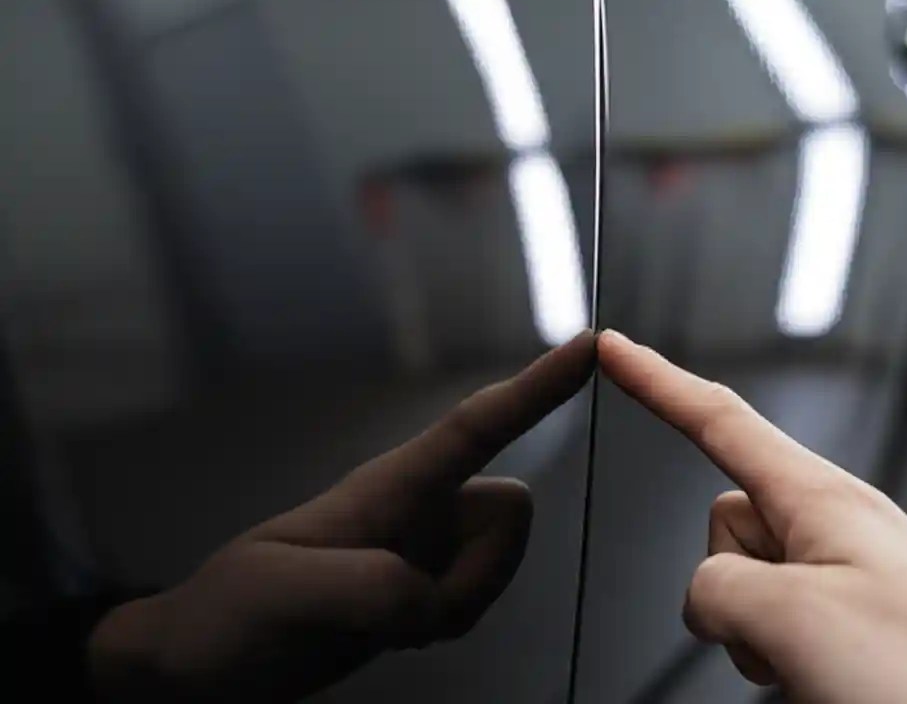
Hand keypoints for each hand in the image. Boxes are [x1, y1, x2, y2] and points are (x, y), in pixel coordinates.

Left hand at [89, 332, 595, 701]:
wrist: (206, 669)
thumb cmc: (228, 616)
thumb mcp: (287, 594)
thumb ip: (372, 586)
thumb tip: (431, 595)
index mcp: (390, 487)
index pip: (478, 425)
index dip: (538, 386)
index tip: (592, 345)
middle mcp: (420, 509)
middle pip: (514, 513)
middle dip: (480, 571)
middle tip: (405, 605)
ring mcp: (423, 550)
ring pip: (499, 568)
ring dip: (456, 608)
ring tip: (379, 619)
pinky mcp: (421, 590)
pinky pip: (476, 605)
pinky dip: (444, 628)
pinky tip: (388, 633)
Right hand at [598, 330, 906, 703]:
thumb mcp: (795, 617)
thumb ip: (718, 589)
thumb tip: (707, 599)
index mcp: (821, 498)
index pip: (717, 419)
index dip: (656, 382)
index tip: (613, 350)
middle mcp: (834, 530)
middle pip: (724, 531)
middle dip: (732, 593)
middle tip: (791, 634)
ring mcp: (846, 581)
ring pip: (748, 596)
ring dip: (763, 644)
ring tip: (825, 673)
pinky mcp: (857, 628)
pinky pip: (784, 635)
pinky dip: (788, 667)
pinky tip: (835, 689)